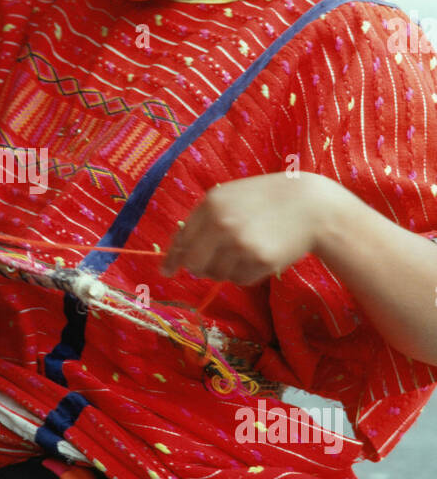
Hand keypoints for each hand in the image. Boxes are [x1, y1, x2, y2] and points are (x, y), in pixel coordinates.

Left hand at [160, 172, 336, 284]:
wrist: (311, 205)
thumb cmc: (266, 200)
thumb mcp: (231, 198)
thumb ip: (204, 220)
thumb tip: (177, 253)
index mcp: (211, 204)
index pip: (182, 240)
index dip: (173, 258)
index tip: (167, 271)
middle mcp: (222, 224)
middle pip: (194, 263)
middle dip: (200, 268)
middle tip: (213, 264)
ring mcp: (241, 243)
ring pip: (217, 274)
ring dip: (226, 269)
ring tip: (246, 251)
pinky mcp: (260, 260)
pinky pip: (240, 280)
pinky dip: (246, 273)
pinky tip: (261, 255)